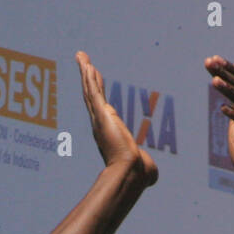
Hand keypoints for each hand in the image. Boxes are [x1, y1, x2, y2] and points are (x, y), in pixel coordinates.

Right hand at [76, 51, 157, 185]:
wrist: (131, 173)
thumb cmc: (138, 174)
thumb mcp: (143, 167)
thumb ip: (145, 166)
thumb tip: (151, 175)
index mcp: (109, 134)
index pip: (101, 109)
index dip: (97, 95)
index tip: (95, 82)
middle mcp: (100, 125)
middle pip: (92, 96)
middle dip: (88, 79)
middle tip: (84, 64)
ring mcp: (100, 119)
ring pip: (90, 91)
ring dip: (86, 73)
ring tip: (82, 57)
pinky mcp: (102, 114)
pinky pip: (93, 91)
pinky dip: (88, 77)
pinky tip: (86, 64)